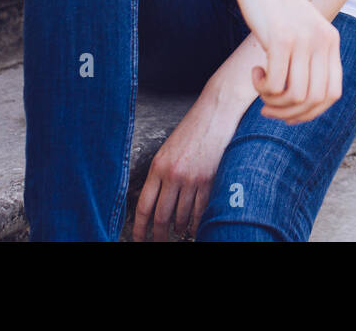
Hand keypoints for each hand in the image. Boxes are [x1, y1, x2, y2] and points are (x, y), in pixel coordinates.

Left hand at [131, 84, 244, 240]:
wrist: (216, 112)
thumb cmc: (194, 128)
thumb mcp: (169, 149)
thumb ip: (162, 173)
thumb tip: (158, 200)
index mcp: (158, 166)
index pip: (144, 206)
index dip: (139, 228)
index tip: (139, 238)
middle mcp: (173, 174)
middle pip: (161, 216)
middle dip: (158, 234)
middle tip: (158, 241)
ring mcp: (192, 179)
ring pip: (182, 216)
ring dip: (180, 228)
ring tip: (179, 232)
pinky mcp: (210, 180)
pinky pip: (200, 211)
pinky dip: (196, 223)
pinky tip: (194, 226)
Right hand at [229, 0, 342, 121]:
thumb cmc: (274, 7)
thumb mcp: (299, 32)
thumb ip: (307, 58)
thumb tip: (302, 102)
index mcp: (331, 41)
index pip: (333, 94)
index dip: (311, 112)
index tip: (288, 112)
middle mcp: (323, 41)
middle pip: (314, 100)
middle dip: (289, 113)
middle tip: (268, 107)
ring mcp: (304, 40)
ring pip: (295, 96)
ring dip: (273, 102)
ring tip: (261, 88)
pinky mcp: (281, 38)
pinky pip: (275, 84)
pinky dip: (262, 88)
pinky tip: (255, 73)